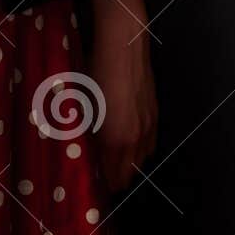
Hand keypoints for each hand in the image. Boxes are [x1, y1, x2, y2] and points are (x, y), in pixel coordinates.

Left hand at [90, 0, 157, 193]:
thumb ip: (83, 130)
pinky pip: (150, 145)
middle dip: (113, 180)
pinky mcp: (155, 115)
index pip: (110, 177)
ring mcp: (148, 127)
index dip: (100, 186)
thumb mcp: (82, 103)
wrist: (124, 47)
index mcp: (114, 138)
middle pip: (127, 175)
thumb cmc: (96, 72)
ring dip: (127, 166)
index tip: (89, 187)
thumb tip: (78, 147)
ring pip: (140, 161)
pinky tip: (129, 145)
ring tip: (112, 164)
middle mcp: (135, 138)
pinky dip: (139, 151)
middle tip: (99, 179)